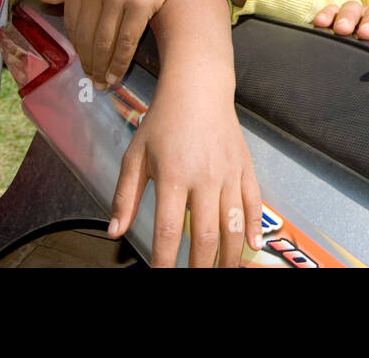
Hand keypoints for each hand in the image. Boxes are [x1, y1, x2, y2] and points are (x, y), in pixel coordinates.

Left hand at [36, 0, 197, 88]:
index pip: (72, 21)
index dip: (77, 46)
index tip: (82, 61)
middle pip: (85, 35)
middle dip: (87, 62)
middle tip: (91, 80)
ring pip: (103, 42)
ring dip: (101, 68)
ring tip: (102, 84)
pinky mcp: (140, 3)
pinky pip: (125, 41)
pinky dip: (118, 63)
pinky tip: (116, 76)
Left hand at [108, 82, 263, 266]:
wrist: (199, 87)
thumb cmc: (164, 120)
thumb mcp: (136, 154)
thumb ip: (125, 195)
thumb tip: (115, 231)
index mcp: (173, 175)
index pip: (167, 229)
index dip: (164, 259)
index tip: (160, 276)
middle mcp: (204, 177)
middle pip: (205, 234)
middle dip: (200, 265)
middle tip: (195, 280)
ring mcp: (228, 173)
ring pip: (233, 224)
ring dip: (230, 255)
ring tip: (224, 272)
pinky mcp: (244, 168)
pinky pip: (253, 203)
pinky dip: (254, 227)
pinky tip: (253, 246)